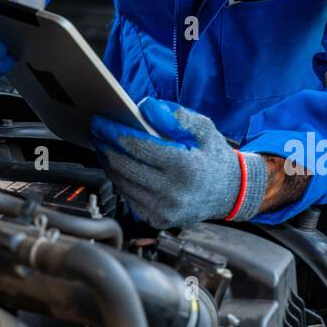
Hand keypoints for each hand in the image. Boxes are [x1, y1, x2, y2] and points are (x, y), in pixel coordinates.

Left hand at [90, 99, 266, 228]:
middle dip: (105, 144)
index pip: (139, 147)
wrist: (230, 193)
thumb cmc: (213, 156)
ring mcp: (164, 211)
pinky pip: (128, 195)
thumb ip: (174, 116)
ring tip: (101, 142)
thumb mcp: (202, 128)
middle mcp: (173, 194)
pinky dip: (119, 177)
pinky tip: (115, 162)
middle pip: (124, 166)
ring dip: (107, 161)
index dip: (115, 132)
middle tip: (95, 128)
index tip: (100, 120)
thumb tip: (144, 107)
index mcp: (185, 168)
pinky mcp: (157, 220)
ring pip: (121, 183)